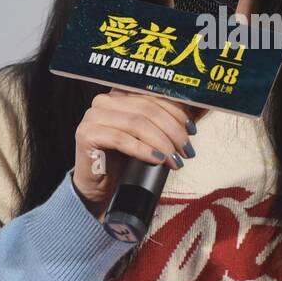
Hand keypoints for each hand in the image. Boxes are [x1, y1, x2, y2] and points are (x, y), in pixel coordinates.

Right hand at [72, 89, 203, 220]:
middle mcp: (105, 100)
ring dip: (162, 142)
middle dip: (172, 131)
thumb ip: (164, 124)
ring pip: (136, 123)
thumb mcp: (149, 138)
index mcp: (121, 94)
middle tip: (187, 150)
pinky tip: (158, 160)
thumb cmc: (125, 160)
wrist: (99, 186)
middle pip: (147, 109)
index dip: (176, 111)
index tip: (192, 130)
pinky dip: (143, 150)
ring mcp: (93, 116)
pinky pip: (121, 139)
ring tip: (176, 160)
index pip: (154, 95)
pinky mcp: (87, 134)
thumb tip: (194, 119)